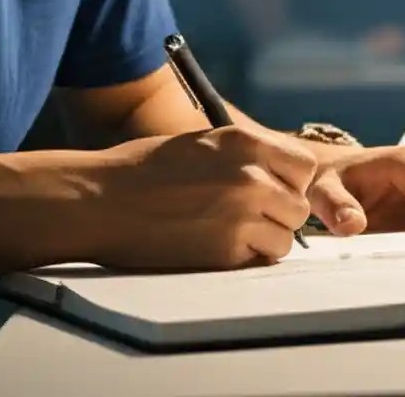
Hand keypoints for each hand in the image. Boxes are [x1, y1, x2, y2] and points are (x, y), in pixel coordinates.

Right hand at [89, 127, 316, 269]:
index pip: (305, 167)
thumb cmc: (144, 170)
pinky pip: (260, 260)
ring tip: (231, 234)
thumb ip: (247, 157)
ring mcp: (242, 214)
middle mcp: (252, 176)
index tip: (273, 190)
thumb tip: (281, 176)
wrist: (100, 200)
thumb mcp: (204, 143)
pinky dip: (245, 259)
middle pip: (299, 207)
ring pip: (285, 239)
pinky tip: (217, 246)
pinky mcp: (226, 250)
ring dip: (265, 241)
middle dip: (279, 215)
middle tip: (249, 218)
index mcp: (246, 143)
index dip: (292, 182)